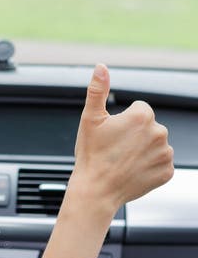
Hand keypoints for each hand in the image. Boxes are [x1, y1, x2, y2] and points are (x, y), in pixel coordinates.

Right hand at [71, 64, 173, 211]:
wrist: (96, 190)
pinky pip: (161, 163)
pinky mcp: (167, 171)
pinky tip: (133, 171)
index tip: (113, 135)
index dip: (124, 122)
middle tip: (116, 149)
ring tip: (124, 161)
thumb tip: (101, 66)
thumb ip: (98, 90)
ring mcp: (165, 153)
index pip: (139, 110)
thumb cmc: (91, 156)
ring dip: (143, 150)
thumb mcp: (90, 119)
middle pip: (149, 127)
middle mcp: (159, 132)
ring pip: (155, 145)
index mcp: (142, 116)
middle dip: (135, 135)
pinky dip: (150, 167)